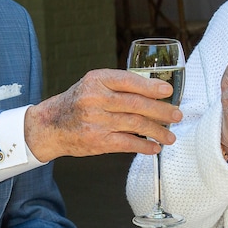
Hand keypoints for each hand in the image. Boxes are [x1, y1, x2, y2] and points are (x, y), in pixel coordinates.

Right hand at [25, 69, 181, 162]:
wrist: (50, 126)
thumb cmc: (77, 103)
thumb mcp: (92, 85)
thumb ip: (118, 86)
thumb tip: (154, 91)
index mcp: (96, 80)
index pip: (128, 80)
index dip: (151, 86)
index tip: (167, 90)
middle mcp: (95, 99)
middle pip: (136, 104)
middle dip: (161, 110)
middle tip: (176, 115)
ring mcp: (96, 121)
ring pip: (135, 124)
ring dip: (157, 131)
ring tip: (170, 135)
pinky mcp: (97, 141)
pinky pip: (127, 143)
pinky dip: (144, 146)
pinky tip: (154, 147)